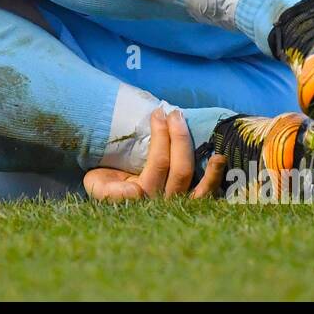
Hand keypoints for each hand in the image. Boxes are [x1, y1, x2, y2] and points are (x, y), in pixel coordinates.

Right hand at [83, 108, 228, 201]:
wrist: (113, 198)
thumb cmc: (106, 186)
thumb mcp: (96, 186)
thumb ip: (109, 192)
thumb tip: (135, 192)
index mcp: (141, 195)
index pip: (157, 164)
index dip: (161, 137)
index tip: (157, 114)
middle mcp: (162, 200)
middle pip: (177, 166)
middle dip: (176, 134)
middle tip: (170, 111)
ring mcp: (177, 202)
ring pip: (191, 177)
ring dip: (191, 146)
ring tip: (187, 123)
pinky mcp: (190, 203)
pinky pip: (206, 194)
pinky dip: (214, 177)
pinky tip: (218, 157)